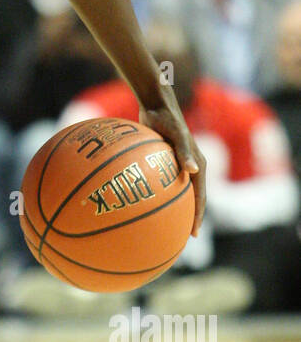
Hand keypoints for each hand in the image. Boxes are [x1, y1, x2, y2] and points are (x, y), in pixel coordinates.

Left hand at [138, 87, 206, 236]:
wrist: (156, 103)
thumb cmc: (166, 118)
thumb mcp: (176, 134)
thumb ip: (184, 152)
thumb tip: (192, 170)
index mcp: (199, 165)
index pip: (200, 197)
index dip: (197, 217)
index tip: (192, 235)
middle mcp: (191, 167)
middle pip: (191, 199)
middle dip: (187, 218)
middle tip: (178, 238)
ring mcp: (179, 164)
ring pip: (177, 193)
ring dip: (173, 209)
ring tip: (162, 227)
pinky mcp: (166, 160)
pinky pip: (163, 183)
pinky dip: (158, 195)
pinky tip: (141, 204)